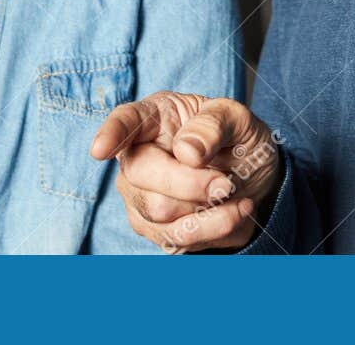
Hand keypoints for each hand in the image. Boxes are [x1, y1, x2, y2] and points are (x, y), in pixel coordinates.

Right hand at [90, 91, 282, 251]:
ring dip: (208, 211)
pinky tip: (234, 211)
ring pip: (159, 213)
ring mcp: (139, 195)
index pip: (126, 121)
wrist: (253, 177)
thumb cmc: (236, 138)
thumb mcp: (238, 118)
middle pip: (141, 175)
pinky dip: (215, 228)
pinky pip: (177, 238)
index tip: (101, 149)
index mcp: (156, 116)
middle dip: (190, 184)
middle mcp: (137, 155)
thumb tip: (186, 151)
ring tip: (236, 197)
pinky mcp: (154, 228)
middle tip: (226, 183)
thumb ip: (213, 125)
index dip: (111, 134)